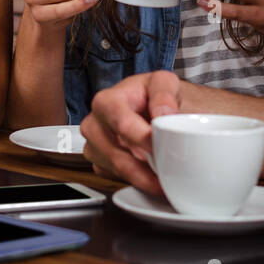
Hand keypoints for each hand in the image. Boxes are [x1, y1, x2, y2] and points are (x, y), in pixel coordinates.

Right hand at [80, 70, 180, 196]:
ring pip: (118, 170)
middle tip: (170, 173)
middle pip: (117, 155)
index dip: (144, 140)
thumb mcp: (163, 82)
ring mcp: (94, 146)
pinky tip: (153, 176)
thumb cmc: (150, 94)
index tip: (163, 149)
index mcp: (106, 101)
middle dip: (145, 167)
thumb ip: (164, 94)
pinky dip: (137, 181)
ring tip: (166, 178)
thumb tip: (164, 114)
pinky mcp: (99, 163)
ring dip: (143, 178)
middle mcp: (94, 125)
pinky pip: (117, 179)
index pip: (122, 125)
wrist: (145, 106)